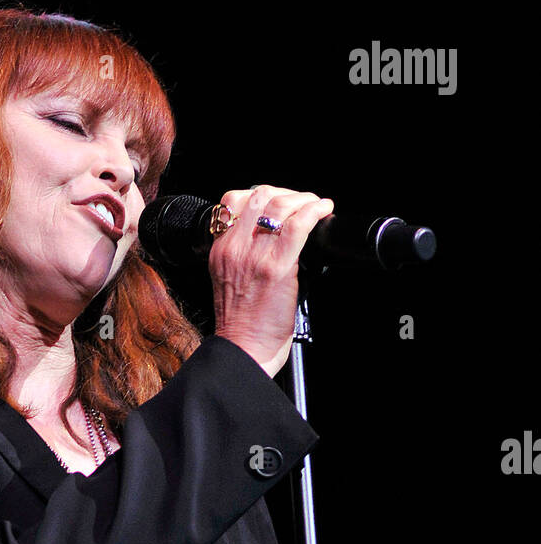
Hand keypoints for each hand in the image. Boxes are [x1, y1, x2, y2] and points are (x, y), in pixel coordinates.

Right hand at [209, 184, 333, 376]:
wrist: (243, 350)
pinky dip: (315, 211)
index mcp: (220, 251)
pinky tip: (323, 210)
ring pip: (279, 204)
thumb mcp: (229, 281)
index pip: (234, 201)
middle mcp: (233, 248)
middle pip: (259, 196)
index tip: (280, 201)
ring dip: (303, 199)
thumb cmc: (241, 324)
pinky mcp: (276, 268)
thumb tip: (273, 237)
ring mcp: (253, 256)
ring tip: (315, 205)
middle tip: (302, 202)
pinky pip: (298, 225)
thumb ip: (243, 257)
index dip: (263, 194)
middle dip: (286, 193)